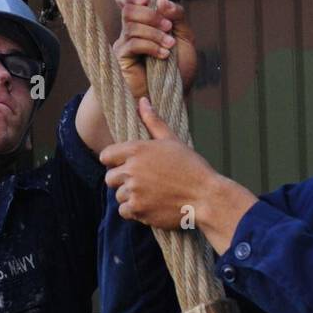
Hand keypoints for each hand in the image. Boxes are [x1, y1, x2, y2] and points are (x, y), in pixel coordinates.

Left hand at [100, 97, 215, 229]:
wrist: (205, 196)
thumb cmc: (191, 167)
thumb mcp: (172, 140)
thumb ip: (153, 121)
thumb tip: (142, 101)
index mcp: (137, 150)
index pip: (106, 155)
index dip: (114, 160)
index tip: (125, 165)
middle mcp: (131, 170)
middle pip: (110, 178)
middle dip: (121, 180)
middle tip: (141, 181)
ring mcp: (134, 192)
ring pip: (118, 196)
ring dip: (130, 196)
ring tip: (149, 194)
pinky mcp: (138, 210)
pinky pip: (124, 211)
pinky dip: (134, 211)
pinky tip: (149, 205)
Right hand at [112, 0, 197, 100]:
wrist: (174, 97)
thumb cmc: (178, 69)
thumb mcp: (185, 38)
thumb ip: (177, 16)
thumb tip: (161, 0)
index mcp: (143, 23)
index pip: (125, 0)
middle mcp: (129, 31)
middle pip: (128, 10)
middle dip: (151, 15)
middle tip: (168, 28)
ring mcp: (123, 45)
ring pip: (131, 25)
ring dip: (155, 33)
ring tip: (170, 45)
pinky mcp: (121, 60)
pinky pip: (132, 43)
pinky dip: (151, 46)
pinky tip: (164, 55)